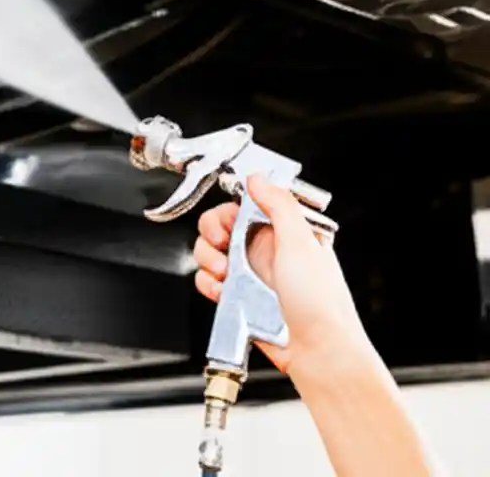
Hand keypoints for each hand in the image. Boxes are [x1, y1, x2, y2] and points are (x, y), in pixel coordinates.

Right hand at [193, 174, 369, 378]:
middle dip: (212, 233)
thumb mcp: (301, 242)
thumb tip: (258, 179)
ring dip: (208, 260)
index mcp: (286, 231)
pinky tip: (223, 291)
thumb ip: (278, 204)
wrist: (318, 350)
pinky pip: (209, 282)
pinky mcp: (239, 297)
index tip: (227, 219)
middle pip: (221, 226)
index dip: (229, 208)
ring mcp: (251, 274)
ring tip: (226, 273)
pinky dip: (208, 285)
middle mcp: (266, 250)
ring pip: (210, 253)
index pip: (246, 205)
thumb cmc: (321, 302)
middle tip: (220, 243)